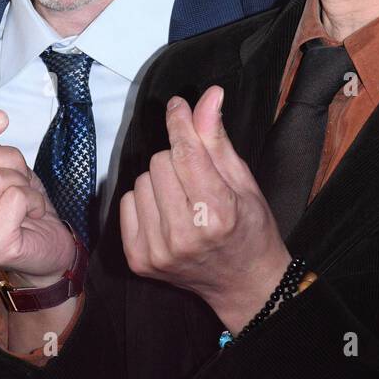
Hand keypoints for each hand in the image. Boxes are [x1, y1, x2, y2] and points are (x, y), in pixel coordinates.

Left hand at [119, 85, 290, 331]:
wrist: (243, 283)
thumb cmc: (249, 228)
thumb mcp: (243, 181)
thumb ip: (217, 138)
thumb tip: (209, 95)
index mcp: (217, 213)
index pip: (186, 152)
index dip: (180, 122)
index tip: (177, 105)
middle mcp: (185, 234)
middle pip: (160, 162)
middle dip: (177, 159)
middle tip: (196, 177)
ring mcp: (158, 250)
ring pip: (142, 181)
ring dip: (160, 181)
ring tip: (183, 198)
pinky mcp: (139, 259)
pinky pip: (128, 203)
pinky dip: (146, 201)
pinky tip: (167, 214)